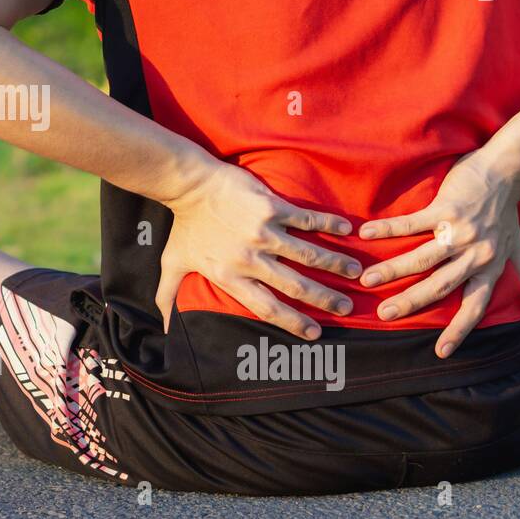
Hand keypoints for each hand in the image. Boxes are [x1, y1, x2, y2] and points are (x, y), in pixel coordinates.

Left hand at [156, 161, 360, 338]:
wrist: (188, 184)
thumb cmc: (183, 225)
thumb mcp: (172, 263)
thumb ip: (168, 296)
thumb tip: (163, 328)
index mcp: (229, 275)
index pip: (266, 307)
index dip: (292, 322)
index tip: (314, 334)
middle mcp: (249, 258)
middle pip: (294, 285)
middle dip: (324, 299)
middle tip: (346, 307)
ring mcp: (262, 232)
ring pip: (307, 253)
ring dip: (335, 264)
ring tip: (356, 272)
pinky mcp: (271, 207)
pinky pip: (305, 218)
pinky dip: (328, 224)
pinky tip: (347, 229)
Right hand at [357, 150, 519, 357]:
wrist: (506, 169)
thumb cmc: (506, 207)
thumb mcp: (516, 242)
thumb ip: (518, 268)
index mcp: (491, 267)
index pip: (476, 306)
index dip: (459, 330)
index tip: (440, 352)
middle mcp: (477, 255)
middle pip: (440, 286)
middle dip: (410, 302)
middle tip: (384, 314)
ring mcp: (460, 232)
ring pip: (422, 259)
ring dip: (392, 270)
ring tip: (365, 279)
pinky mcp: (446, 209)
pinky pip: (412, 224)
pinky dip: (388, 230)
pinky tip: (366, 234)